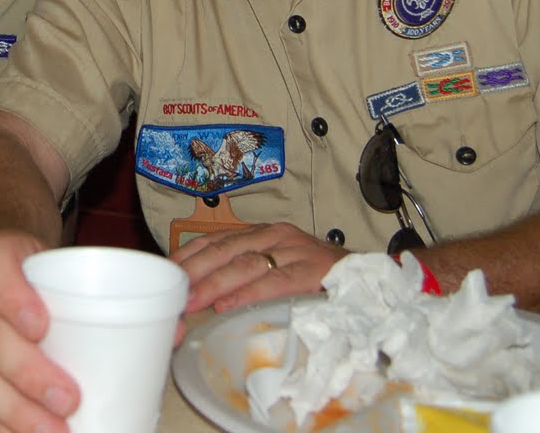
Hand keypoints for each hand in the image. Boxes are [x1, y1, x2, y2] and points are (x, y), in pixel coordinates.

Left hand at [172, 223, 344, 318]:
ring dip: (214, 282)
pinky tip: (228, 305)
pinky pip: (276, 281)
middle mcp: (276, 236)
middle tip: (171, 290)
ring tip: (191, 300)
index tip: (165, 270)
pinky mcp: (314, 270)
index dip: (189, 254)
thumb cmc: (320, 278)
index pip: (216, 239)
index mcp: (263, 234)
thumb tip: (204, 296)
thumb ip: (248, 275)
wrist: (374, 277)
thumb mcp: (279, 268)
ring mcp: (296, 250)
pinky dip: (249, 293)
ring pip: (246, 263)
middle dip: (194, 269)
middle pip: (225, 249)